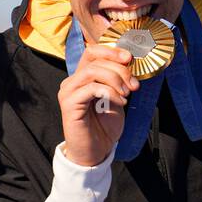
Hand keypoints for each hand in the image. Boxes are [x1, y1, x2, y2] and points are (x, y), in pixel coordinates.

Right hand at [57, 43, 138, 166]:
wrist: (96, 151)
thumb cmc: (105, 126)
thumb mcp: (117, 97)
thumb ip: (118, 80)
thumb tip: (128, 62)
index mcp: (82, 77)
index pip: (92, 51)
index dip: (111, 51)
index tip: (129, 59)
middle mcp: (72, 81)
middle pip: (94, 60)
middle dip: (119, 69)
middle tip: (134, 85)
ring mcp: (68, 92)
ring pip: (92, 71)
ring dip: (115, 80)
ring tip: (127, 94)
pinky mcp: (68, 104)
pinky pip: (90, 88)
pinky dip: (109, 92)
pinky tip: (120, 102)